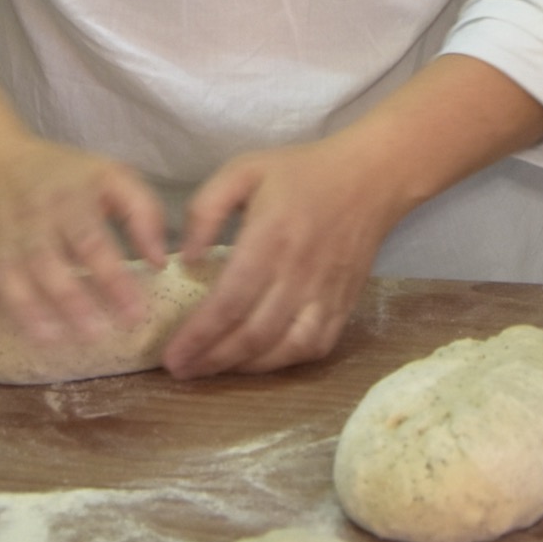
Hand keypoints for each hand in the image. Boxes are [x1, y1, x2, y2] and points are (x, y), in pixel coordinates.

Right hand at [0, 134, 168, 348]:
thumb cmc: (59, 175)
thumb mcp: (108, 175)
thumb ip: (143, 212)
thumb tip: (159, 262)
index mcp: (69, 200)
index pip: (92, 242)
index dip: (113, 279)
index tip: (135, 313)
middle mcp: (32, 221)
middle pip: (49, 263)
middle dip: (72, 300)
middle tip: (97, 335)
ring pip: (11, 278)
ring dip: (29, 310)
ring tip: (51, 340)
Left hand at [162, 133, 396, 378]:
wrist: (371, 178)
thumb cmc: (301, 172)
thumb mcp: (243, 171)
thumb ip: (206, 209)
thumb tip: (186, 259)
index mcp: (270, 237)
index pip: (230, 301)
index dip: (199, 335)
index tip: (171, 355)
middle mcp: (299, 272)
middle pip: (253, 333)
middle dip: (212, 360)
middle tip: (181, 371)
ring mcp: (326, 293)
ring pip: (284, 348)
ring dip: (245, 368)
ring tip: (212, 370)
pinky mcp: (344, 304)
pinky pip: (315, 347)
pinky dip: (285, 363)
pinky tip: (259, 362)